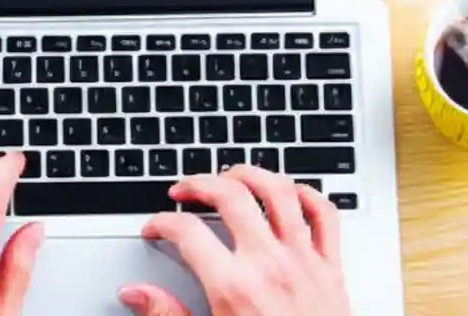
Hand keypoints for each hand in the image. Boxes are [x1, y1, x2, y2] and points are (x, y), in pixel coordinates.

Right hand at [119, 166, 347, 315]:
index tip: (156, 228)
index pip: (187, 232)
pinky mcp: (331, 268)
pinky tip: (288, 193)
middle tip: (184, 190)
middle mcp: (269, 266)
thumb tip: (136, 294)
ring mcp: (304, 262)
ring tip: (229, 176)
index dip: (162, 223)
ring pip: (278, 191)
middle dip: (199, 183)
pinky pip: (324, 214)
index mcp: (234, 288)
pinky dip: (306, 194)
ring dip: (250, 174)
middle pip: (230, 196)